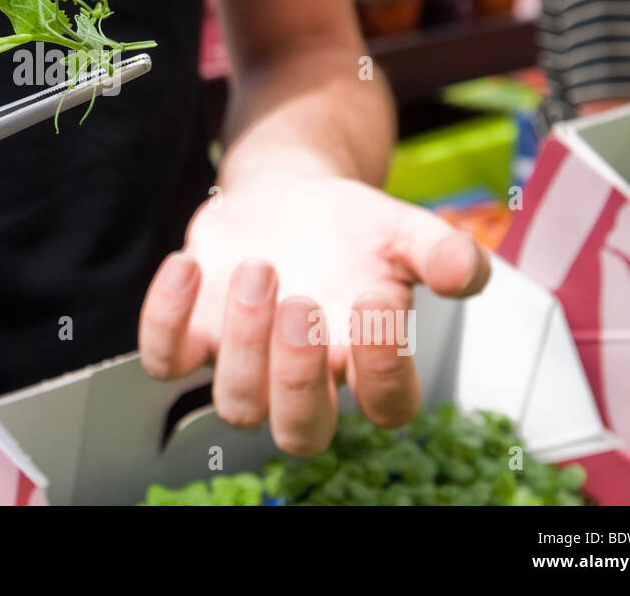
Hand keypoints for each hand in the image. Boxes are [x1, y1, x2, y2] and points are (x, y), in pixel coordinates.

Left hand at [138, 172, 488, 454]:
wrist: (288, 199)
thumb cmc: (353, 230)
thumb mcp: (402, 230)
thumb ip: (440, 251)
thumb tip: (464, 271)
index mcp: (367, 365)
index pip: (388, 407)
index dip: (385, 367)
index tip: (375, 295)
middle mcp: (305, 381)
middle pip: (301, 432)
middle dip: (299, 378)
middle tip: (302, 305)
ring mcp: (244, 365)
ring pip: (236, 404)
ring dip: (244, 344)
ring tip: (259, 267)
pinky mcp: (193, 337)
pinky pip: (165, 359)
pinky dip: (166, 318)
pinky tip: (189, 264)